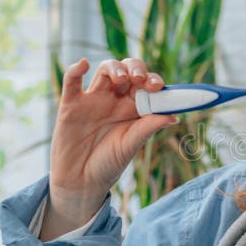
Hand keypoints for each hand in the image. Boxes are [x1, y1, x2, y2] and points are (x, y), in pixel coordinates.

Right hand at [41, 58, 176, 237]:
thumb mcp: (131, 145)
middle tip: (140, 79)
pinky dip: (75, 70)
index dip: (153, 81)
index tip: (158, 86)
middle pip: (127, 70)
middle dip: (136, 69)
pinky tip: (83, 64)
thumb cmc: (109, 163)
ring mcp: (93, 99)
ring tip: (122, 79)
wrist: (82, 181)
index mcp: (134, 107)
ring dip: (115, 68)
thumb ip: (148, 128)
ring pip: (105, 70)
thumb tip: (174, 116)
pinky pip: (71, 82)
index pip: (146, 85)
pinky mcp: (71, 105)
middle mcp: (115, 99)